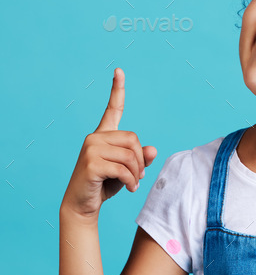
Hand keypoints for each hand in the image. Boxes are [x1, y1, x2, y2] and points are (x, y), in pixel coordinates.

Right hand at [60, 68, 157, 221]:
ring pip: (130, 155)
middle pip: (133, 139)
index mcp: (103, 135)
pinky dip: (131, 181)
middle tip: (139, 176)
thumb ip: (140, 158)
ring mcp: (91, 149)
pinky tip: (130, 189)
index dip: (117, 90)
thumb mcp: (128, 170)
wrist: (83, 204)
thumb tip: (153, 149)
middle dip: (141, 160)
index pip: (113, 109)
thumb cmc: (106, 184)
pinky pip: (123, 169)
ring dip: (137, 173)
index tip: (119, 70)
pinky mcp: (91, 163)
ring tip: (134, 184)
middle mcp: (95, 137)